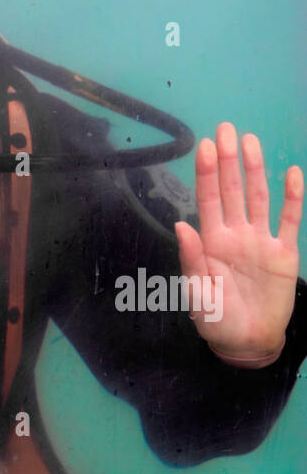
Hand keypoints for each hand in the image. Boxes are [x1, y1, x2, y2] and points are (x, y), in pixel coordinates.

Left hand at [174, 122, 302, 364]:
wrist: (248, 343)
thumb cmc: (216, 320)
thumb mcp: (197, 294)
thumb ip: (191, 259)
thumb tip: (181, 224)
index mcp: (210, 241)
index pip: (207, 199)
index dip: (206, 173)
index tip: (205, 145)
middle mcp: (235, 233)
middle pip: (232, 190)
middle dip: (228, 160)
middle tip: (227, 129)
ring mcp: (260, 240)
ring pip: (258, 197)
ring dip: (255, 170)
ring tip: (252, 141)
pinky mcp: (283, 252)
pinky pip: (289, 220)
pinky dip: (292, 197)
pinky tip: (293, 173)